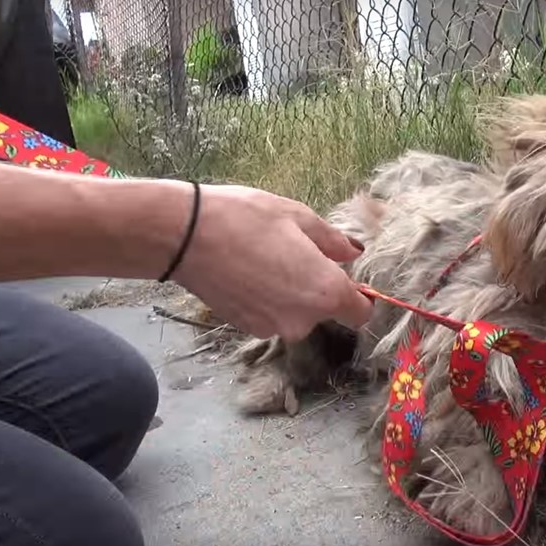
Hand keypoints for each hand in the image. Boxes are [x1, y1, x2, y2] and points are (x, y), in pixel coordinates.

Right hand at [170, 183, 372, 340]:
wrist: (184, 236)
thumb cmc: (245, 218)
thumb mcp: (298, 217)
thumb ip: (333, 241)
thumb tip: (353, 252)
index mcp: (325, 292)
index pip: (361, 313)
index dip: (359, 297)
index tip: (347, 278)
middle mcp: (303, 319)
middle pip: (326, 312)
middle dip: (319, 288)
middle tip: (296, 254)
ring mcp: (273, 327)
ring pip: (297, 314)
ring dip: (291, 294)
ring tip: (268, 259)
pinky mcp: (247, 328)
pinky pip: (272, 316)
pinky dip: (268, 300)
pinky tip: (250, 271)